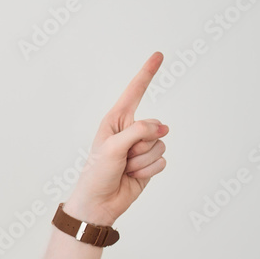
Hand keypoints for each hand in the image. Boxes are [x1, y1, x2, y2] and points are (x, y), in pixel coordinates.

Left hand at [66, 51, 169, 225]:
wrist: (99, 203)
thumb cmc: (96, 174)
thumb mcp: (112, 148)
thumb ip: (137, 131)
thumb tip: (161, 128)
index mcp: (115, 121)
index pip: (134, 92)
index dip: (147, 73)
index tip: (158, 55)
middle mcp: (130, 131)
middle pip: (154, 127)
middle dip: (141, 145)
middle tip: (121, 159)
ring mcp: (141, 147)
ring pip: (160, 145)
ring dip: (143, 161)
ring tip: (125, 169)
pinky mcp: (150, 163)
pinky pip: (163, 161)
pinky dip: (149, 171)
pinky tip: (133, 177)